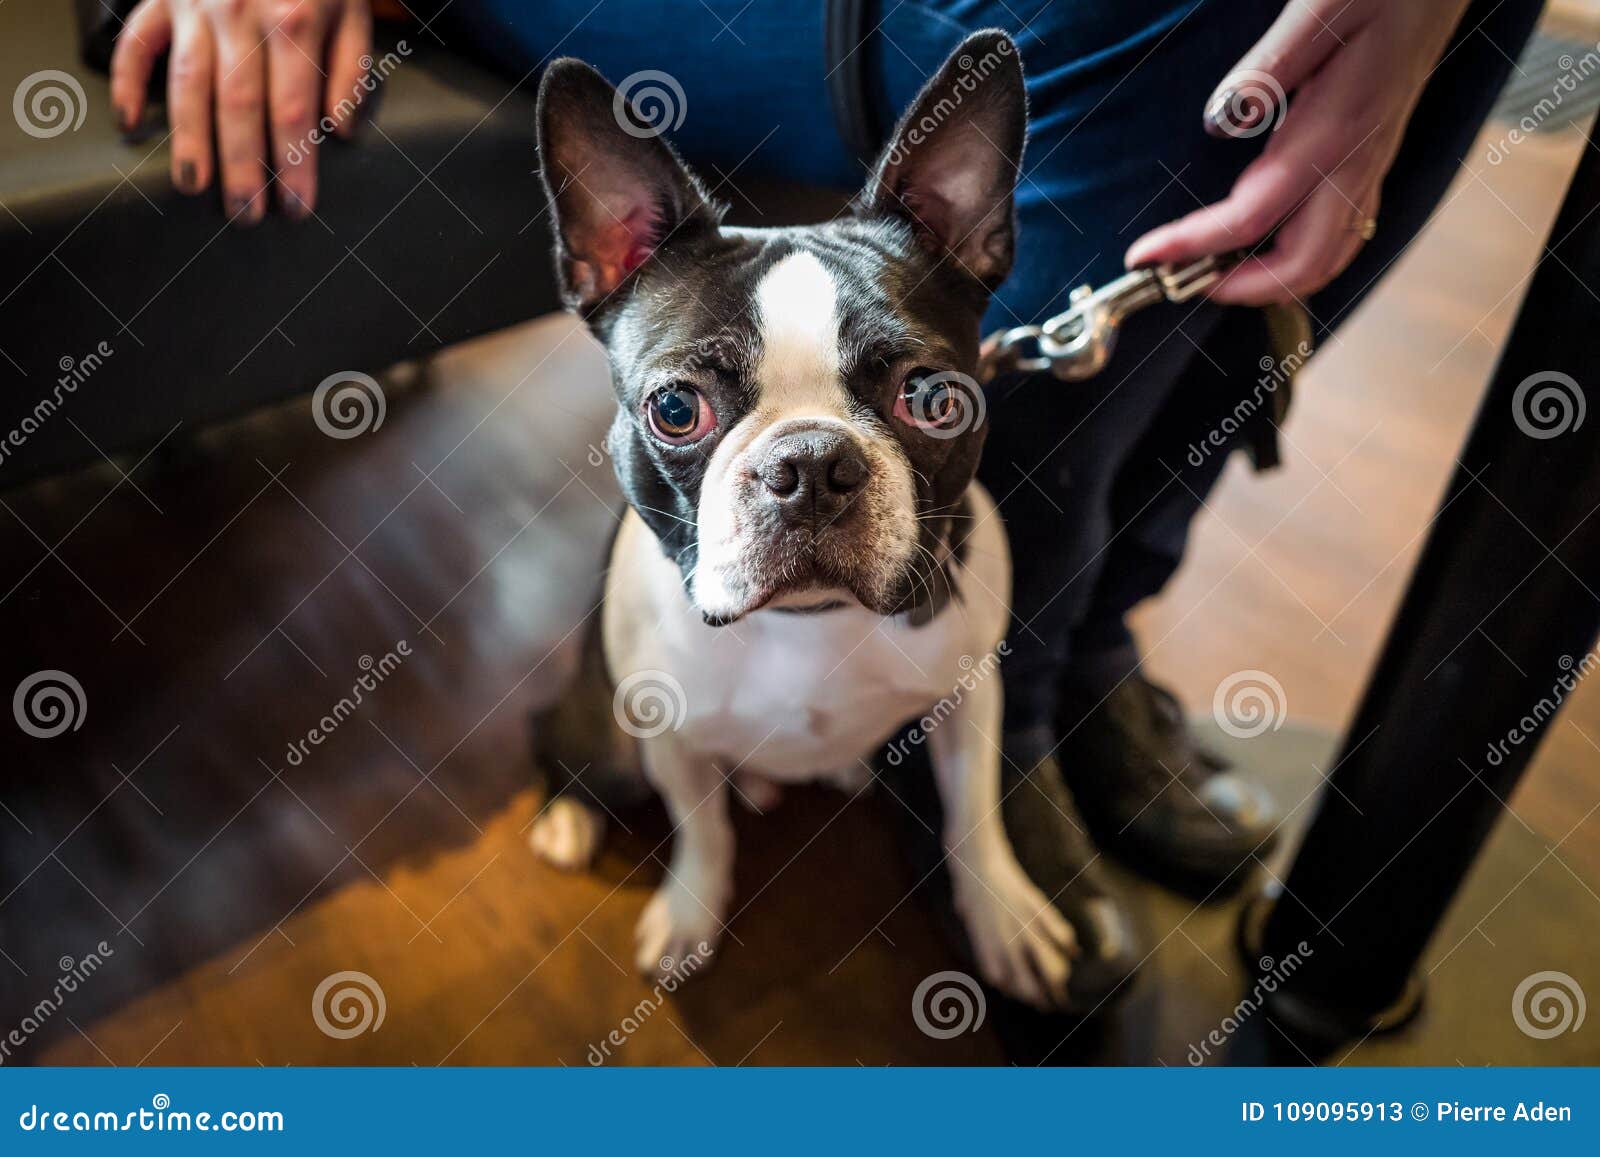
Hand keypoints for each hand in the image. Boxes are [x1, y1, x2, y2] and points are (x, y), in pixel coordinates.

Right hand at [111, 0, 372, 222]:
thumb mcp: (351, 11)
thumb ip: (351, 71)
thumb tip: (341, 131)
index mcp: (293, 22)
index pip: (294, 112)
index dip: (295, 165)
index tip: (297, 208)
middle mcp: (239, 16)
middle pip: (239, 107)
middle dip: (242, 168)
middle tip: (246, 215)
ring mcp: (195, 7)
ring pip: (188, 84)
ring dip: (190, 141)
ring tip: (194, 188)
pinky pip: (137, 42)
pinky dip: (127, 80)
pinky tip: (130, 122)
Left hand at [1126, 0, 1470, 305]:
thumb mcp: (1320, 11)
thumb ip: (1267, 67)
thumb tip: (1216, 122)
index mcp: (1332, 132)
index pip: (1253, 217)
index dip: (1193, 246)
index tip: (1143, 256)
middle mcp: (1353, 164)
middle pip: (1299, 266)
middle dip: (1236, 289)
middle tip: (1178, 279)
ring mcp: (1367, 171)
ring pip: (1326, 261)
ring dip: (1268, 284)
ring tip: (1212, 272)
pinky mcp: (1372, 166)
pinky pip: (1341, 238)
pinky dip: (1298, 262)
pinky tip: (1262, 250)